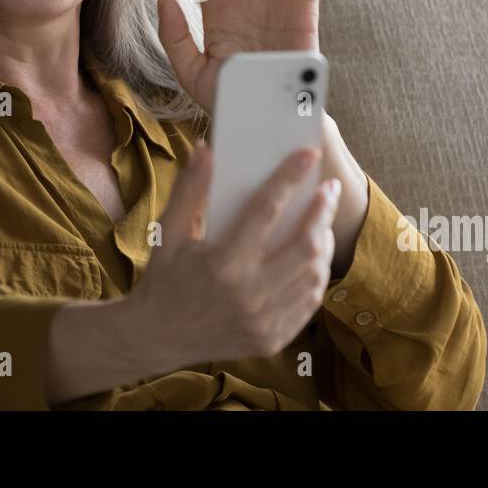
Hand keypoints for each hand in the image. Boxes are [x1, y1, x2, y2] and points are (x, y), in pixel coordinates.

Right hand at [127, 139, 340, 368]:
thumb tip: (206, 148)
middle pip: (304, 244)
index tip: (307, 155)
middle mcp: (248, 295)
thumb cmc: (164, 279)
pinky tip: (314, 257)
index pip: (266, 210)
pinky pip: (309, 304)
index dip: (289, 178)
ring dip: (324, 243)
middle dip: (323, 211)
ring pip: (314, 275)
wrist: (158, 338)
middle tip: (329, 189)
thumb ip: (189, 190)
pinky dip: (316, 276)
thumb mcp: (169, 232)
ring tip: (323, 221)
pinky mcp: (273, 339)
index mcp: (222, 264)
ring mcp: (264, 322)